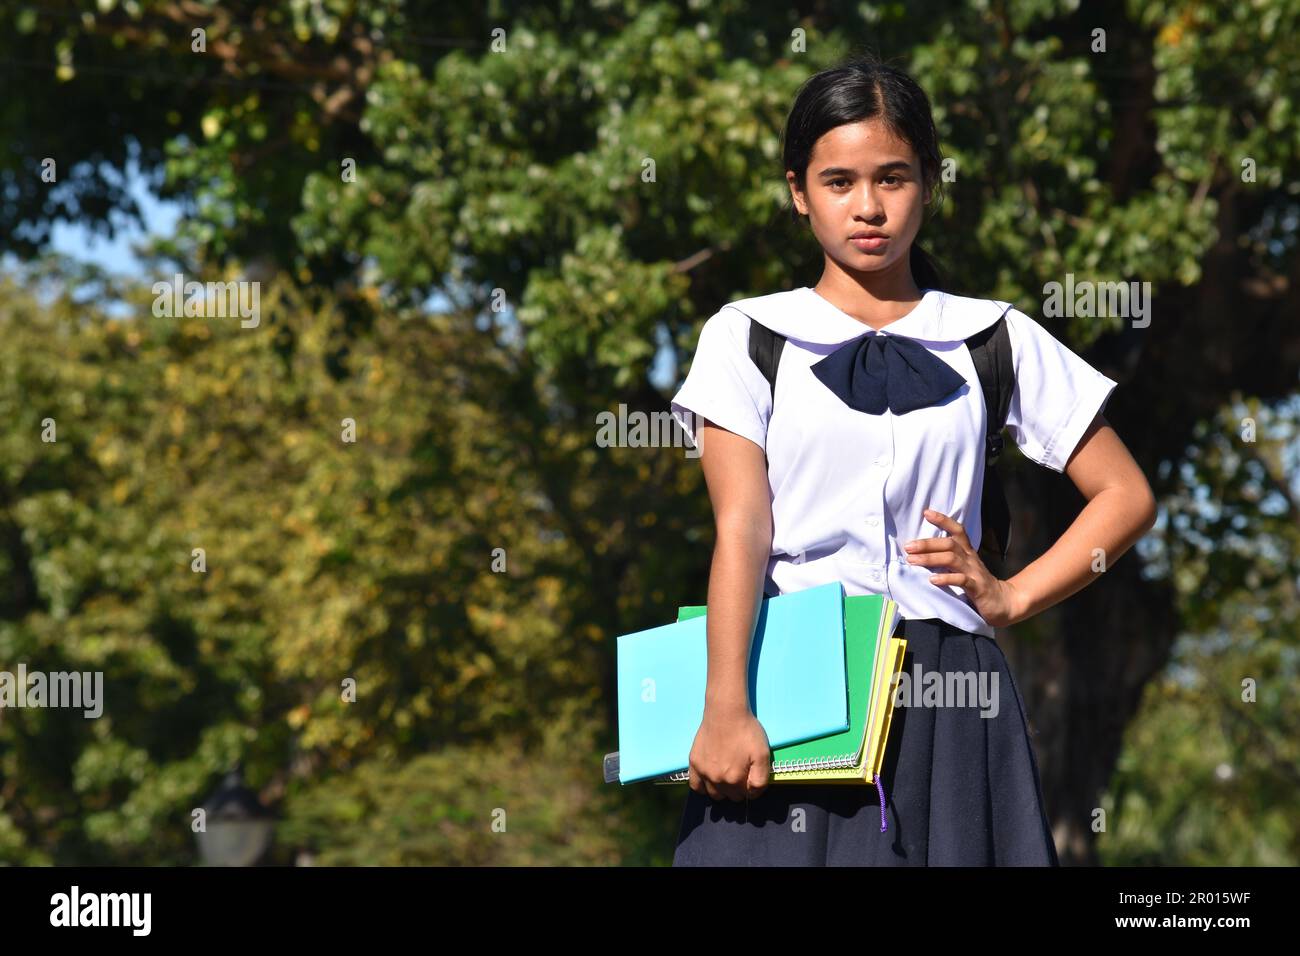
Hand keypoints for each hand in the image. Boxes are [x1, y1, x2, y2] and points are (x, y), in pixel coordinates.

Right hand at [687, 703, 771, 801]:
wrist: (725, 712)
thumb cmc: (746, 731)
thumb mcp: (763, 754)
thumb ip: (760, 780)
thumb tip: (753, 794)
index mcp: (735, 779)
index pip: (745, 796)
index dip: (750, 787)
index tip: (751, 776)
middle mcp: (717, 780)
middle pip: (730, 797)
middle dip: (737, 790)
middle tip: (740, 773)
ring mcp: (703, 772)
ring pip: (713, 795)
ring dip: (721, 790)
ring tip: (726, 776)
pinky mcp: (694, 763)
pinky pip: (695, 786)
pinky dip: (703, 787)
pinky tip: (710, 780)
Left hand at [904, 508, 1026, 627]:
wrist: (1003, 602)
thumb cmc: (977, 584)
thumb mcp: (964, 568)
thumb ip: (948, 559)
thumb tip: (921, 553)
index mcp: (968, 552)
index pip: (957, 530)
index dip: (943, 520)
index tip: (926, 513)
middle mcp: (971, 558)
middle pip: (949, 544)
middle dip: (927, 544)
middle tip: (908, 547)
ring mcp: (974, 572)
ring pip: (952, 559)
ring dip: (930, 559)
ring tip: (912, 560)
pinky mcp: (977, 588)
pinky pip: (961, 580)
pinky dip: (946, 578)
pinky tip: (932, 580)